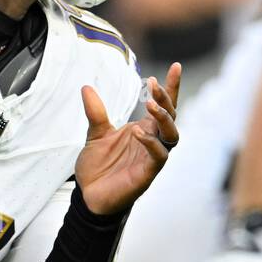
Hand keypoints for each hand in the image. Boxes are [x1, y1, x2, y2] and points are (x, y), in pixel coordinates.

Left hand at [75, 63, 180, 215]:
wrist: (89, 195)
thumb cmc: (98, 167)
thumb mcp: (95, 135)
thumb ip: (95, 112)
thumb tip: (86, 87)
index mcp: (144, 129)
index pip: (163, 106)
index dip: (171, 87)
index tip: (175, 66)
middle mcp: (152, 142)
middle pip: (171, 117)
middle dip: (166, 99)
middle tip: (154, 85)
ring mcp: (152, 158)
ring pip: (171, 136)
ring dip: (163, 119)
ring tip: (150, 105)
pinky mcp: (147, 174)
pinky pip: (158, 157)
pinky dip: (151, 143)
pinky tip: (138, 132)